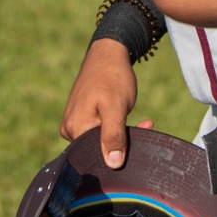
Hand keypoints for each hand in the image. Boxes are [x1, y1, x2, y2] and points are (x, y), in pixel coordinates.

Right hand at [60, 37, 151, 168]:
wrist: (108, 53)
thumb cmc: (112, 77)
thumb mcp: (116, 108)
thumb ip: (113, 136)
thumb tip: (113, 164)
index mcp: (75, 129)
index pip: (96, 156)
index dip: (118, 154)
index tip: (140, 141)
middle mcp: (69, 129)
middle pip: (98, 148)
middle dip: (123, 143)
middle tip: (146, 128)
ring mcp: (74, 122)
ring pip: (101, 139)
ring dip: (123, 134)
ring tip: (143, 123)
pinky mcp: (82, 116)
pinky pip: (99, 130)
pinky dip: (116, 127)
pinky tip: (130, 118)